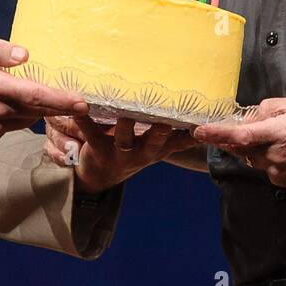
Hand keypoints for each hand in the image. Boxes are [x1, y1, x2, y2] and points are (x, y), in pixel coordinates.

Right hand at [0, 35, 87, 145]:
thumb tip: (25, 55)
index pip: (36, 95)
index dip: (62, 100)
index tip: (83, 104)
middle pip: (35, 109)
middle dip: (52, 104)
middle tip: (67, 98)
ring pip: (24, 119)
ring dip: (28, 108)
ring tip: (10, 93)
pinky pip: (9, 128)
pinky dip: (11, 117)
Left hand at [45, 114, 199, 193]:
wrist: (100, 177)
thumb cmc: (133, 151)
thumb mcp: (158, 147)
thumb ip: (178, 136)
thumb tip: (203, 116)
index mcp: (158, 148)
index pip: (179, 140)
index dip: (190, 133)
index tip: (201, 120)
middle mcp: (143, 152)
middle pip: (155, 141)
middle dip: (161, 130)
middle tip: (166, 118)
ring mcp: (120, 153)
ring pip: (125, 139)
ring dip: (125, 126)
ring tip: (125, 112)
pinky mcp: (98, 150)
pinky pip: (91, 133)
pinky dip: (85, 120)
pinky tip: (82, 108)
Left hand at [193, 95, 285, 186]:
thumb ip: (268, 108)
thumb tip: (248, 117)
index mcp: (278, 132)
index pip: (240, 135)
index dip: (217, 134)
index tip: (199, 131)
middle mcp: (275, 155)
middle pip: (242, 147)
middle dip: (239, 137)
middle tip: (255, 126)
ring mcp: (278, 171)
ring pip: (252, 157)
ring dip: (255, 147)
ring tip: (280, 137)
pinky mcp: (282, 181)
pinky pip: (264, 166)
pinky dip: (266, 156)